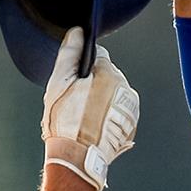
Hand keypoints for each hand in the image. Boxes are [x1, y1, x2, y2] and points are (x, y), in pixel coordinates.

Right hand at [42, 29, 139, 189]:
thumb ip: (69, 54)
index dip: (81, 67)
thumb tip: (77, 32)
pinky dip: (106, 116)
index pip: (97, 56)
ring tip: (83, 117)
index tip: (71, 82)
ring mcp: (131, 108)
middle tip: (74, 102)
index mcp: (110, 73)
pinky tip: (93, 127)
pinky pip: (117, 112)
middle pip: (106, 75)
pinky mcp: (130, 125)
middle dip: (91, 84)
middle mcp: (126, 88)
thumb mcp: (60, 83)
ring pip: (112, 94)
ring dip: (99, 100)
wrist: (78, 158)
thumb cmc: (66, 120)